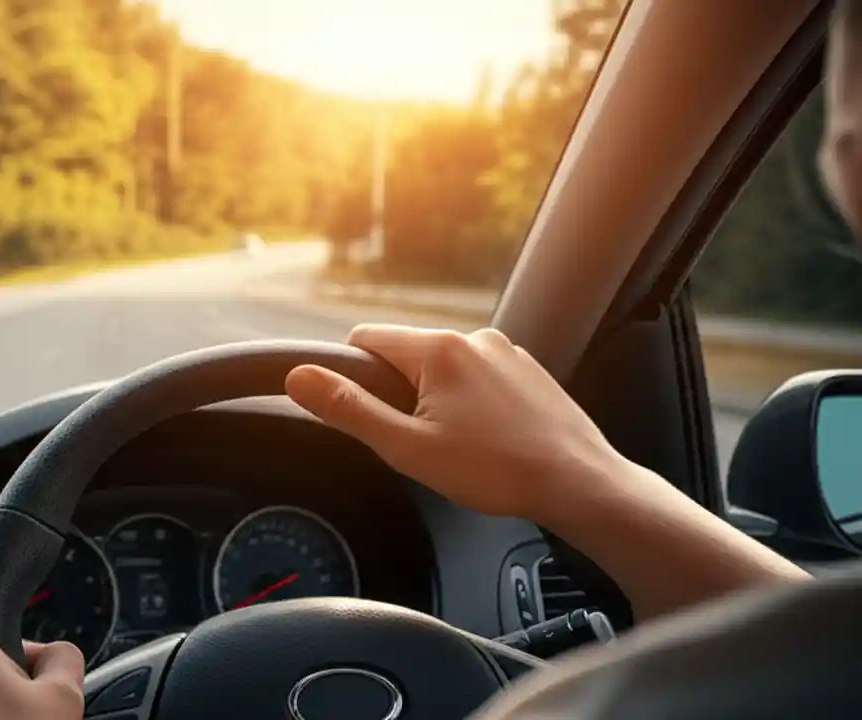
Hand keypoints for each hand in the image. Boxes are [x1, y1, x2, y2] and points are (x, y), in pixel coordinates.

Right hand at [286, 325, 622, 524]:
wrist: (578, 484)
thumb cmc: (495, 471)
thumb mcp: (406, 447)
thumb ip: (348, 409)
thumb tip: (298, 377)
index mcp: (439, 348)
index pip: (364, 339)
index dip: (353, 377)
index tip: (369, 416)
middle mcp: (474, 337)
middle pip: (404, 355)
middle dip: (399, 394)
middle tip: (420, 442)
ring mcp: (506, 351)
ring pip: (442, 369)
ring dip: (435, 400)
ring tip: (460, 446)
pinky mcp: (529, 370)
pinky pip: (477, 377)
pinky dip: (470, 403)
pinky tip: (487, 440)